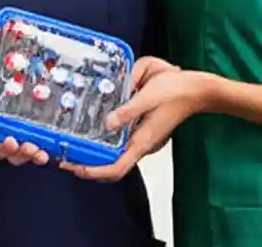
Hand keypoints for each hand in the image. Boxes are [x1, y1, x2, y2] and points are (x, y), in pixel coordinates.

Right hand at [0, 71, 49, 166]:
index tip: (10, 141)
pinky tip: (55, 139)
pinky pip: (39, 140)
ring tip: (43, 151)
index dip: (3, 148)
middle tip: (31, 147)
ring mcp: (17, 137)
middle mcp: (1, 140)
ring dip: (37, 153)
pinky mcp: (28, 130)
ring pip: (28, 153)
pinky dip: (47, 142)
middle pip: (15, 155)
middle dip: (24, 153)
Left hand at [62, 58, 209, 181]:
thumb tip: (107, 124)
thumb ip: (128, 111)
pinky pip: (121, 144)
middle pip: (113, 166)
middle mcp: (142, 145)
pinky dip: (105, 144)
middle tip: (65, 158)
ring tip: (72, 148)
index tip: (75, 168)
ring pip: (116, 156)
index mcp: (143, 141)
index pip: (118, 168)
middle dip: (89, 165)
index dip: (95, 172)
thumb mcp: (148, 96)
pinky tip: (91, 133)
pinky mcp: (142, 131)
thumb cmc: (174, 91)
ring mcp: (142, 139)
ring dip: (95, 155)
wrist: (196, 89)